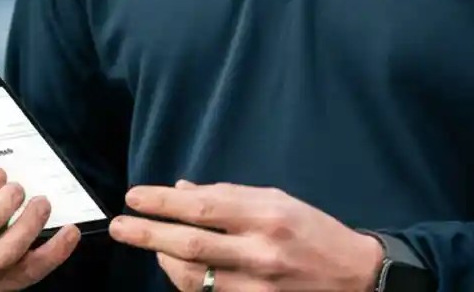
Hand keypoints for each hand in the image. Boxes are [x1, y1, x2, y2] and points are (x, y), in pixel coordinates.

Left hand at [109, 180, 383, 290]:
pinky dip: (184, 281)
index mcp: (266, 215)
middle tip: (119, 226)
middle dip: (146, 233)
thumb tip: (182, 191)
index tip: (134, 197)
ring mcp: (255, 286)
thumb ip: (229, 196)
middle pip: (188, 244)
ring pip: (190, 276)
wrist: (354, 278)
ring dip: (162, 259)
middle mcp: (259, 252)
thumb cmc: (314, 231)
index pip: (201, 207)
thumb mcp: (277, 200)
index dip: (161, 202)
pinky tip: (174, 266)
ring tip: (149, 243)